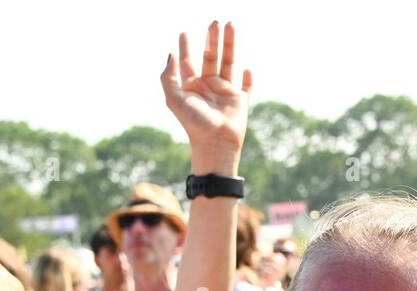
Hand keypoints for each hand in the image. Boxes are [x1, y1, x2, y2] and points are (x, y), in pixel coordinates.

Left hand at [162, 22, 251, 161]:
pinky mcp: (240, 102)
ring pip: (229, 63)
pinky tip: (248, 68)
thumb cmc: (193, 123)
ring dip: (230, 45)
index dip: (186, 47)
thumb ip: (168, 77)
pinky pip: (246, 88)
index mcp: (192, 87)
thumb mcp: (174, 99)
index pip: (189, 61)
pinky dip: (248, 79)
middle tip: (214, 22)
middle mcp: (208, 88)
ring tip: (231, 25)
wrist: (215, 143)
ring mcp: (225, 94)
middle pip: (210, 57)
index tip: (183, 33)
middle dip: (212, 40)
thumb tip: (170, 54)